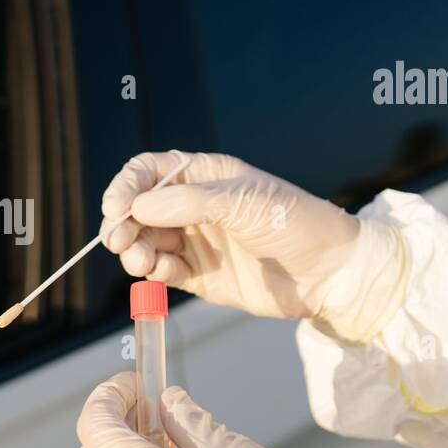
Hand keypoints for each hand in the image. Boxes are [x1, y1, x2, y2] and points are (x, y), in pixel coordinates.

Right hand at [101, 152, 404, 338]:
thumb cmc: (295, 222)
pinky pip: (163, 271)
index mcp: (204, 176)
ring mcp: (196, 241)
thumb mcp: (243, 202)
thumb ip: (188, 203)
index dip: (127, 186)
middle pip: (139, 209)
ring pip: (146, 241)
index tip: (117, 208)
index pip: (149, 172)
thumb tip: (139, 206)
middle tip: (119, 241)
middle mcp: (194, 206)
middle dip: (124, 223)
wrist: (330, 272)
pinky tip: (161, 271)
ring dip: (134, 250)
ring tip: (139, 260)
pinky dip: (154, 272)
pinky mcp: (200, 275)